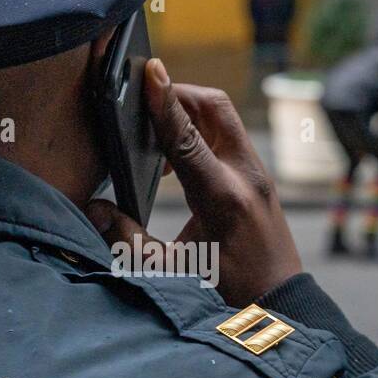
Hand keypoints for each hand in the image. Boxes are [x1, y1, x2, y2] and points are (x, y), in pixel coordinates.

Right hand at [87, 58, 301, 307]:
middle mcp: (247, 179)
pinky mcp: (261, 181)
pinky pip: (229, 138)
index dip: (164, 102)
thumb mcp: (173, 272)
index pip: (187, 137)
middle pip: (215, 108)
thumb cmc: (231, 292)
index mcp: (223, 199)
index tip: (149, 72)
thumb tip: (95, 209)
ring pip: (224, 119)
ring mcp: (259, 177)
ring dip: (189, 113)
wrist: (283, 305)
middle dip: (178, 95)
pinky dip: (202, 132)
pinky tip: (176, 162)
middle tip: (145, 104)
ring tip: (154, 137)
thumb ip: (129, 240)